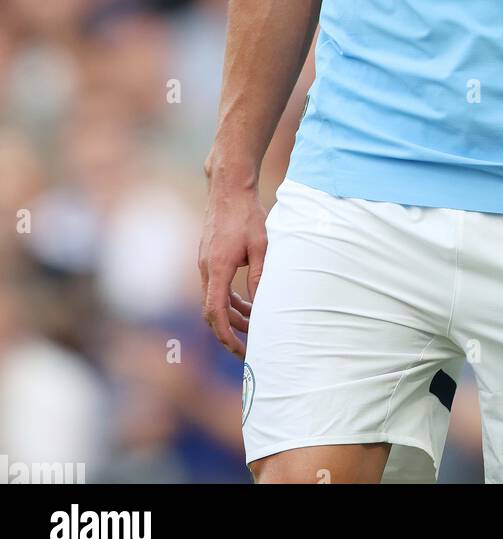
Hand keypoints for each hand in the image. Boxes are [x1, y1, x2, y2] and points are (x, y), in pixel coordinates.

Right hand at [198, 183, 266, 356]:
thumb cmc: (247, 214)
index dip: (227, 336)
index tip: (240, 350)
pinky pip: (215, 287)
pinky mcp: (208, 258)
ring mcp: (204, 263)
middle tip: (251, 345)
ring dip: (232, 314)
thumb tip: (263, 306)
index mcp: (217, 269)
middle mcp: (205, 269)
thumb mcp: (261, 246)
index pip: (216, 313)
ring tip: (255, 323)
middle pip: (212, 312)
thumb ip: (260, 277)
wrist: (229, 188)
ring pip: (214, 300)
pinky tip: (246, 301)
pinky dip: (229, 299)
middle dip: (230, 331)